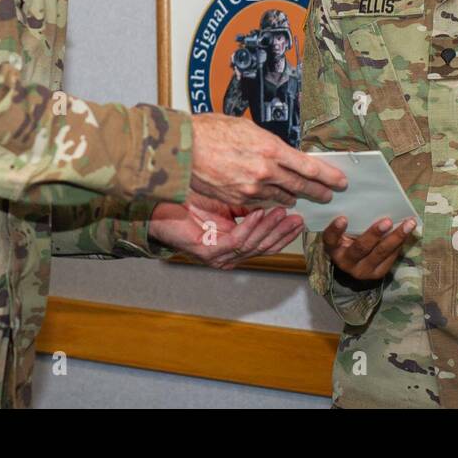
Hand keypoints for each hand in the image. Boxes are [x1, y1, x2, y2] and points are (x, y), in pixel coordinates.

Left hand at [149, 193, 302, 268]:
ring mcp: (218, 257)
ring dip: (270, 228)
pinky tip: (260, 213)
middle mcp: (227, 256)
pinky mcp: (207, 252)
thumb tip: (275, 201)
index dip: (283, 234)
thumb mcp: (226, 205)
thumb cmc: (188, 205)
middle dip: (282, 233)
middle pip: (263, 247)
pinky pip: (235, 240)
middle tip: (299, 219)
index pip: (265, 244)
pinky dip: (250, 226)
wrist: (158, 208)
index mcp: (233, 247)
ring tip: (284, 213)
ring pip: (252, 245)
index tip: (299, 220)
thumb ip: (248, 209)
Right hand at [190, 113, 344, 207]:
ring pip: (282, 197)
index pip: (309, 167)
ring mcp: (252, 188)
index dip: (329, 176)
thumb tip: (281, 152)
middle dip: (318, 192)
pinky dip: (271, 201)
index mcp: (271, 149)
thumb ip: (268, 143)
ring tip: (301, 196)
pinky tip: (275, 199)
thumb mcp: (247, 128)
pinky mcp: (239, 199)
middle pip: (301, 186)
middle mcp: (266, 171)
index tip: (340, 181)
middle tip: (329, 195)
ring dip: (294, 197)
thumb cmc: (210, 131)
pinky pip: (262, 203)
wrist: (183, 147)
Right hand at [322, 215, 416, 281]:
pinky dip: (400, 243)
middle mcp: (346, 262)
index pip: (330, 239)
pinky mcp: (378, 274)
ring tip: (408, 224)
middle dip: (374, 234)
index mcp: (333, 248)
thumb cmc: (348, 240)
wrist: (354, 265)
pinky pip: (390, 258)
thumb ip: (350, 222)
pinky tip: (408, 231)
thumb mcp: (343, 233)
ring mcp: (363, 270)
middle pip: (360, 248)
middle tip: (387, 221)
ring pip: (380, 253)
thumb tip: (366, 200)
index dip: (335, 230)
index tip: (343, 218)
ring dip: (396, 237)